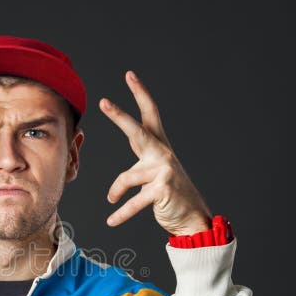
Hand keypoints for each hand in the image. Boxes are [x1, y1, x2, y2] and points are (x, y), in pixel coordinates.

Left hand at [100, 71, 212, 236]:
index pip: (149, 114)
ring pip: (126, 178)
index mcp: (158, 146)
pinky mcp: (162, 190)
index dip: (140, 94)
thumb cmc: (168, 194)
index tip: (129, 75)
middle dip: (119, 116)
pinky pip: (133, 202)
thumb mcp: (152, 174)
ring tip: (112, 200)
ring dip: (116, 191)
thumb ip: (137, 167)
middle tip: (103, 102)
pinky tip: (111, 220)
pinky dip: (121, 213)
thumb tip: (113, 183)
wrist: (191, 216)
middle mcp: (162, 154)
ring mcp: (163, 171)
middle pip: (137, 131)